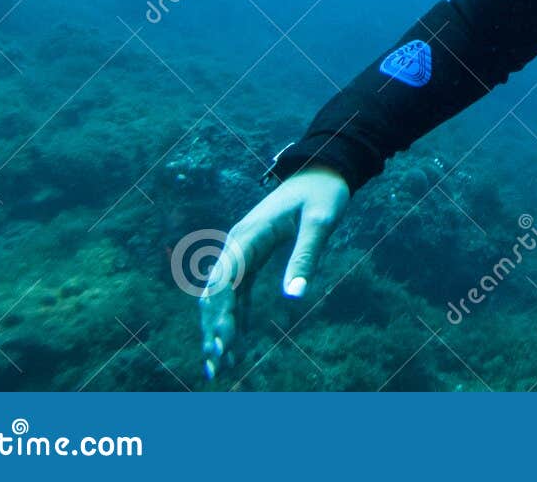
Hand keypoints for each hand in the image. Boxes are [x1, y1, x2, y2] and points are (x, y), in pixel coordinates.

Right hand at [197, 166, 348, 379]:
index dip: (219, 316)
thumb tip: (294, 296)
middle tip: (216, 369)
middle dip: (211, 331)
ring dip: (220, 329)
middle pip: (214, 293)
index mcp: (248, 235)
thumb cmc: (323, 192)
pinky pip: (237, 291)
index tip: (222, 347)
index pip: (224, 282)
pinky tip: (237, 342)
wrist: (324, 169)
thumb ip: (306, 256)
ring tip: (222, 366)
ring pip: (222, 296)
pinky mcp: (252, 255)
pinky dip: (235, 316)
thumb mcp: (320, 222)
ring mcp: (242, 249)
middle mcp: (238, 243)